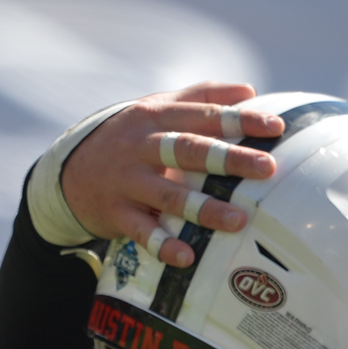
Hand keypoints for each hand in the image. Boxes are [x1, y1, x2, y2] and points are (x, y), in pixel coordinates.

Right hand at [61, 82, 284, 267]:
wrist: (70, 170)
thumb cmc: (130, 137)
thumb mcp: (157, 107)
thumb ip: (201, 96)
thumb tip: (249, 91)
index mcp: (156, 115)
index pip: (204, 114)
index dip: (241, 120)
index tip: (277, 128)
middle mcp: (141, 146)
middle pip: (189, 150)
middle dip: (229, 159)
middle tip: (267, 169)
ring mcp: (127, 181)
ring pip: (168, 194)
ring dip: (204, 209)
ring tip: (239, 220)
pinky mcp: (115, 212)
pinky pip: (140, 231)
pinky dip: (162, 245)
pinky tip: (187, 258)